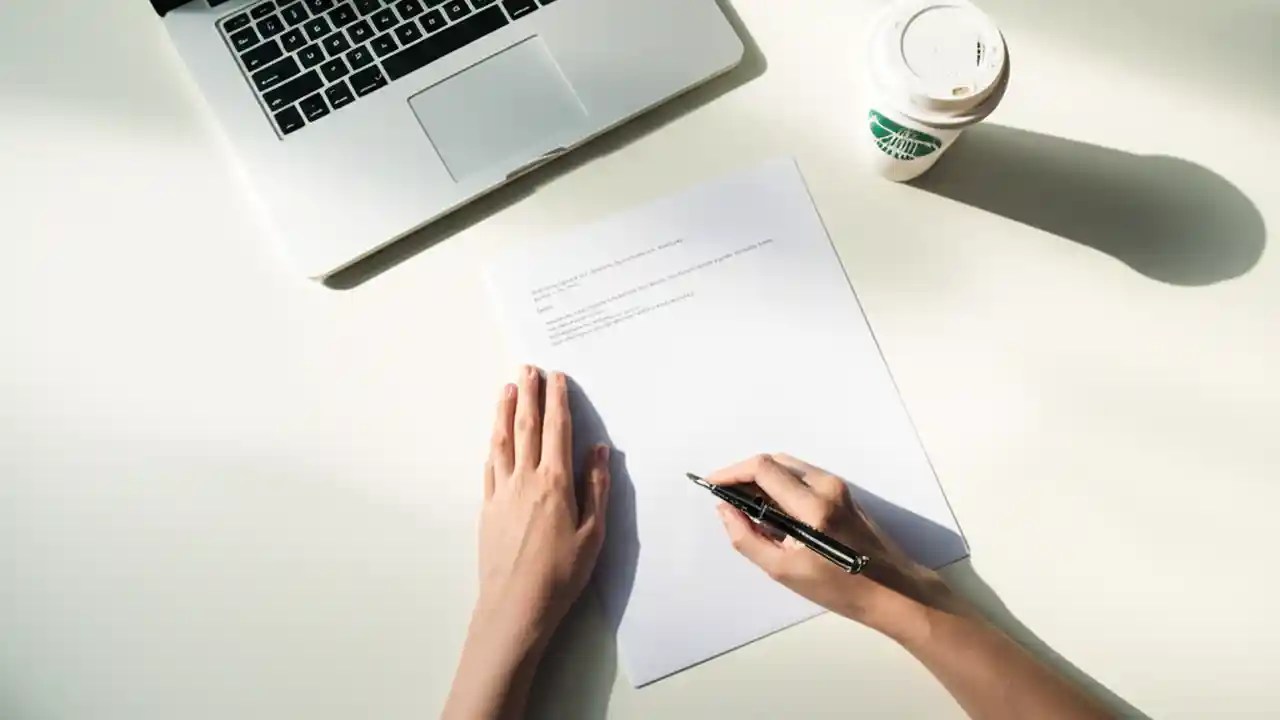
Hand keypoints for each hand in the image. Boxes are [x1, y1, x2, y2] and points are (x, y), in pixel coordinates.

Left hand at [475, 365, 610, 644]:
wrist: (515, 605)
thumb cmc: (562, 574)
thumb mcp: (593, 533)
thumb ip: (596, 487)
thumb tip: (598, 449)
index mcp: (555, 483)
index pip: (556, 431)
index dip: (557, 401)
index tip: (556, 377)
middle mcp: (525, 480)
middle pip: (526, 427)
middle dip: (529, 395)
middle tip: (527, 368)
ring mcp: (501, 492)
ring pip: (502, 442)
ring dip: (505, 412)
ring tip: (507, 388)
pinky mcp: (486, 508)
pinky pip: (490, 466)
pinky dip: (494, 445)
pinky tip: (494, 437)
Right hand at [709, 454, 970, 639]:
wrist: (895, 590)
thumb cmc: (839, 589)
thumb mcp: (784, 571)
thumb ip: (747, 538)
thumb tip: (725, 510)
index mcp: (813, 506)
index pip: (763, 469)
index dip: (732, 473)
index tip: (712, 486)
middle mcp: (826, 486)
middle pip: (774, 463)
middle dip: (745, 476)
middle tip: (727, 500)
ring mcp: (838, 486)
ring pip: (788, 468)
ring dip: (762, 481)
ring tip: (746, 509)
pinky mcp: (843, 492)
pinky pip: (802, 478)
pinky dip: (780, 487)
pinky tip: (772, 512)